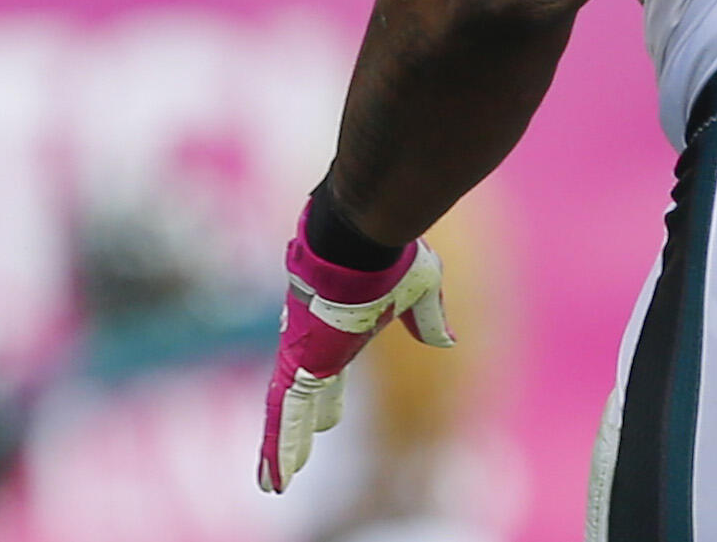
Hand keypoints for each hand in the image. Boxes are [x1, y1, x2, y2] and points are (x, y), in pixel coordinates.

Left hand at [259, 201, 452, 492]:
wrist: (362, 233)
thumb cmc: (389, 254)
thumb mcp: (420, 289)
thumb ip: (427, 317)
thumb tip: (445, 341)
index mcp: (342, 329)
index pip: (331, 375)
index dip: (328, 402)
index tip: (328, 421)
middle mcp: (317, 343)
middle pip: (305, 396)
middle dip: (301, 427)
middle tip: (293, 460)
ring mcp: (303, 354)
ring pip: (288, 412)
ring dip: (281, 450)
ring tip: (271, 484)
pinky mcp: (298, 362)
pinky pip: (285, 413)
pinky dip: (278, 447)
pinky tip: (273, 477)